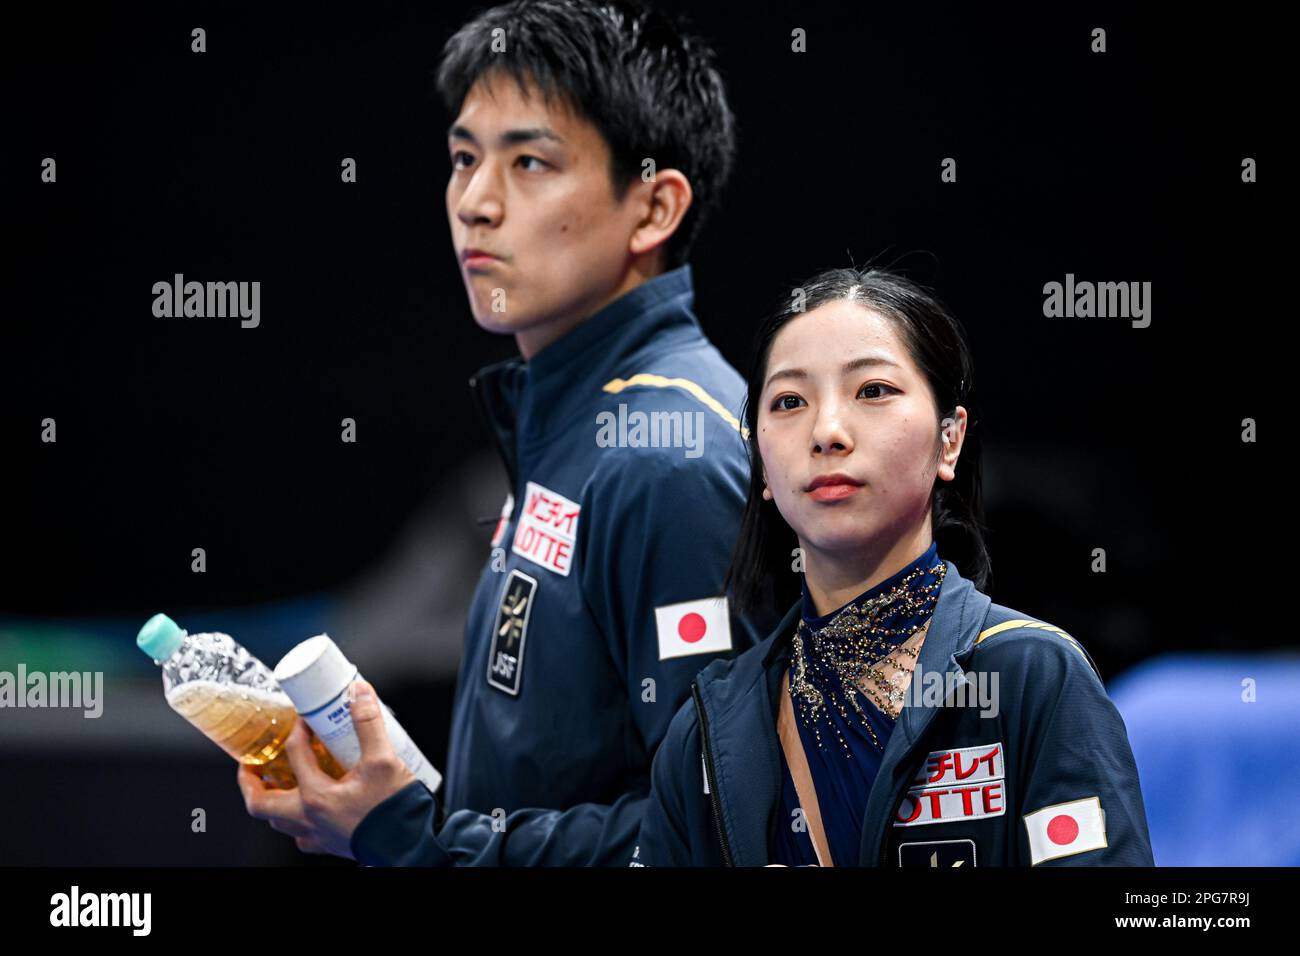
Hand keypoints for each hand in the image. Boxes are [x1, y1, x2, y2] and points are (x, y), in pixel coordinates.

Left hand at [237, 679, 417, 858]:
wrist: (410, 846)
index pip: (294, 754)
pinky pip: (302, 836)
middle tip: (251, 765)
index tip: (304, 719)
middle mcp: (309, 819)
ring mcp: (317, 835)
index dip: (298, 731)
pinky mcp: (330, 845)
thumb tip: (358, 693)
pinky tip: (308, 810)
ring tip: (277, 783)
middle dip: (251, 782)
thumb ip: (369, 723)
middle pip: (261, 803)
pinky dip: (296, 821)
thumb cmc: (395, 812)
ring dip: (273, 801)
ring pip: (278, 821)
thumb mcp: (384, 760)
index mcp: (316, 796)